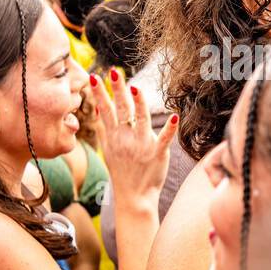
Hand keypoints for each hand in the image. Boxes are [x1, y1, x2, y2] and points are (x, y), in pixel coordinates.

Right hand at [90, 70, 177, 207]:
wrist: (133, 197)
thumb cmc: (122, 172)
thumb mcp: (108, 150)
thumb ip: (104, 129)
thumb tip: (99, 110)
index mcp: (114, 136)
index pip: (105, 110)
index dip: (99, 94)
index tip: (95, 77)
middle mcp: (125, 138)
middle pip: (120, 110)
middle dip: (116, 91)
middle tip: (113, 72)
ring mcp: (141, 146)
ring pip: (140, 120)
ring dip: (139, 104)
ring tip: (136, 89)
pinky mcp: (157, 154)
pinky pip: (164, 139)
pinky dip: (170, 129)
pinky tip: (175, 116)